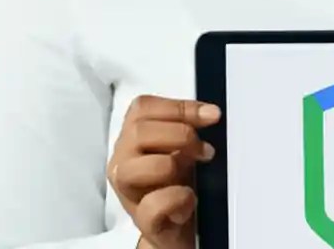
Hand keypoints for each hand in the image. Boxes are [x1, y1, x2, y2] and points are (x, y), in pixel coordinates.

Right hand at [109, 96, 220, 248]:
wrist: (173, 227)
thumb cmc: (174, 183)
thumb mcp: (181, 148)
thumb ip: (187, 127)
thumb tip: (210, 112)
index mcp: (130, 139)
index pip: (142, 108)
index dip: (178, 107)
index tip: (210, 114)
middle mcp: (122, 162)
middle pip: (138, 132)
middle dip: (180, 134)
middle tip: (204, 148)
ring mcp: (128, 192)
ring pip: (134, 168)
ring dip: (172, 164)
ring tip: (194, 170)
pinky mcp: (142, 220)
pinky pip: (152, 205)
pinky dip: (176, 197)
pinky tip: (189, 197)